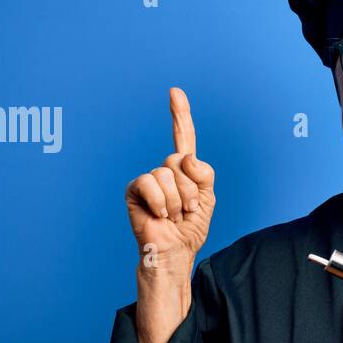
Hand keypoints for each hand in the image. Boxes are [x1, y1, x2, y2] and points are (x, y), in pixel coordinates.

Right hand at [125, 87, 216, 277]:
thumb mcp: (207, 198)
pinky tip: (160, 215)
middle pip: (180, 160)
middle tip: (187, 210)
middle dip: (190, 189)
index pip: (183, 137)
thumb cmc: (190, 228)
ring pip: (167, 173)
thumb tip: (185, 158)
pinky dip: (160, 201)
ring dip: (177, 200)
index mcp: (184, 170)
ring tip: (174, 215)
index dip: (180, 115)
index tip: (175, 92)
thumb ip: (203, 173)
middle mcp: (165, 170)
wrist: (175, 251)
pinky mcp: (135, 189)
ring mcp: (149, 179)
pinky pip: (150, 182)